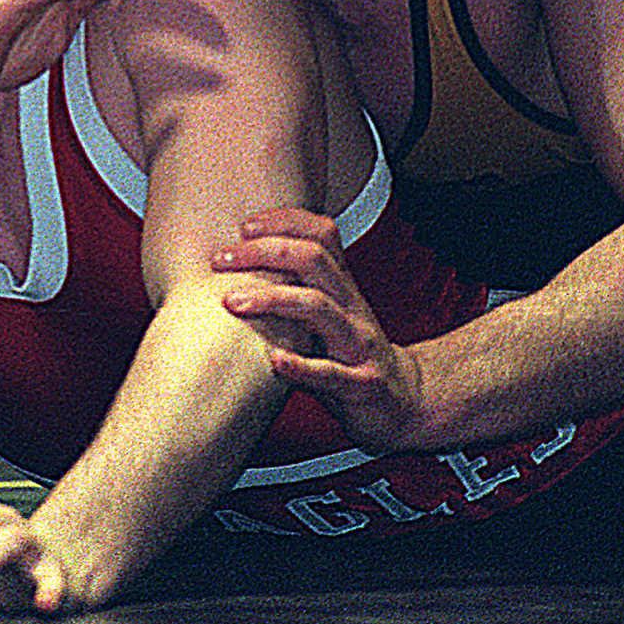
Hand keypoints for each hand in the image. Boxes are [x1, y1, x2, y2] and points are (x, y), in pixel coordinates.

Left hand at [215, 208, 425, 450]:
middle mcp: (352, 307)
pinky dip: (301, 366)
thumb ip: (295, 288)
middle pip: (313, 259)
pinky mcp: (363, 384)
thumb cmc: (350, 355)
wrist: (403, 401)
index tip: (244, 226)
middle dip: (264, 253)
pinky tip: (275, 361)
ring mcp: (359, 344)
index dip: (284, 221)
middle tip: (220, 259)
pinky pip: (331, 373)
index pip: (322, 234)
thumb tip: (236, 265)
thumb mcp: (326, 313)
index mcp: (343, 286)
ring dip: (272, 299)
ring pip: (319, 307)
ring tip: (233, 302)